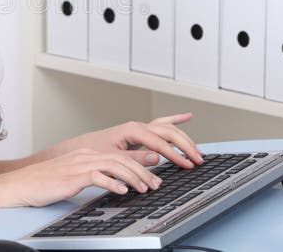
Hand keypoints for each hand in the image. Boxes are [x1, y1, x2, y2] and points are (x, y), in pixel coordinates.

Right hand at [0, 148, 162, 207]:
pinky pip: (96, 176)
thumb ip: (94, 175)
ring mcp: (78, 165)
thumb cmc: (45, 183)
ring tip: (144, 189)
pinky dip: (112, 183)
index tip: (153, 177)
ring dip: (132, 177)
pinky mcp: (71, 177)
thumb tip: (116, 183)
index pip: (119, 155)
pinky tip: (122, 191)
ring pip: (113, 165)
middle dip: (142, 171)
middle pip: (121, 158)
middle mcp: (85, 155)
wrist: (21, 184)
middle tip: (156, 184)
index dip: (139, 164)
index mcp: (87, 154)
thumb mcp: (74, 177)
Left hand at [50, 113, 202, 168]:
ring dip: (185, 139)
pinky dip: (175, 120)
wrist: (83, 147)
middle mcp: (139, 126)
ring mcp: (141, 128)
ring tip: (198, 150)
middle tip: (199, 160)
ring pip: (168, 129)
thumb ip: (135, 158)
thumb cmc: (95, 152)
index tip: (188, 165)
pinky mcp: (141, 132)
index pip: (160, 143)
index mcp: (133, 130)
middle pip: (169, 133)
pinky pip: (162, 124)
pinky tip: (187, 116)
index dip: (176, 154)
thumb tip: (157, 157)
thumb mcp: (113, 158)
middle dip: (186, 146)